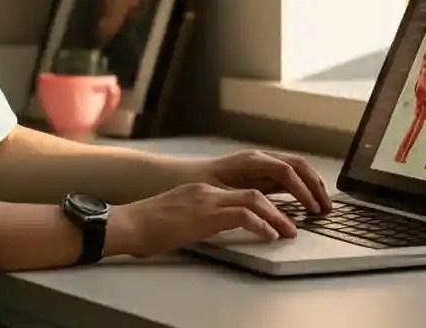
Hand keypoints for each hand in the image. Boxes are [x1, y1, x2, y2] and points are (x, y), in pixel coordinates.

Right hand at [107, 183, 298, 257]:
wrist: (127, 224)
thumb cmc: (148, 227)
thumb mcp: (181, 220)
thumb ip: (202, 220)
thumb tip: (218, 231)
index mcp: (204, 191)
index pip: (245, 189)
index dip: (269, 200)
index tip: (284, 213)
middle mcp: (209, 190)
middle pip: (257, 189)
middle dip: (282, 203)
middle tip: (297, 220)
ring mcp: (206, 200)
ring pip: (254, 198)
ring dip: (277, 215)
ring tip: (290, 230)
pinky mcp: (204, 214)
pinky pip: (242, 215)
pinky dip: (261, 224)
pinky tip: (270, 235)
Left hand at [194, 149, 332, 214]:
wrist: (180, 175)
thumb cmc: (197, 183)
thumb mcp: (218, 193)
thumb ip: (241, 200)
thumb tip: (263, 211)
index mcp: (250, 160)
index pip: (286, 171)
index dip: (302, 190)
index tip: (311, 209)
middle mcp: (259, 158)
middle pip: (297, 165)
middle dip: (315, 186)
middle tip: (326, 208)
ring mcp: (261, 164)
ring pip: (296, 169)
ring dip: (311, 186)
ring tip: (322, 206)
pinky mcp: (260, 173)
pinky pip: (287, 177)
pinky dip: (301, 188)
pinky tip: (307, 203)